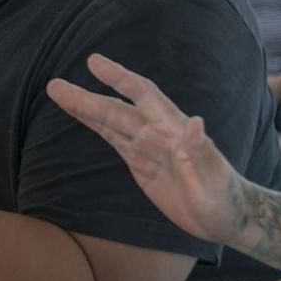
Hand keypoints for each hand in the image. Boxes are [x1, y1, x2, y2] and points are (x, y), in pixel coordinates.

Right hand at [46, 53, 241, 242]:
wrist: (227, 216)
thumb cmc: (225, 198)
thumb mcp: (214, 180)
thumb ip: (200, 152)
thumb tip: (194, 122)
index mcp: (174, 131)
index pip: (144, 97)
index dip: (120, 79)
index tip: (94, 63)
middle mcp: (158, 133)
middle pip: (117, 111)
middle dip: (86, 98)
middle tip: (54, 85)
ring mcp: (148, 147)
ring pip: (110, 122)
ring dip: (84, 108)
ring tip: (56, 92)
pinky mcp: (141, 163)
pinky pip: (114, 140)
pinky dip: (94, 126)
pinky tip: (79, 115)